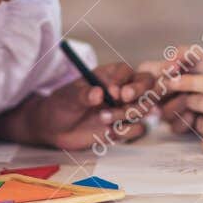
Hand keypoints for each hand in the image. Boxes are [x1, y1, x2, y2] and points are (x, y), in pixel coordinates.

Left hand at [21, 62, 157, 150]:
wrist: (55, 128)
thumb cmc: (61, 105)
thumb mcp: (68, 97)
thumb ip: (83, 94)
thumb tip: (98, 93)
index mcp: (108, 75)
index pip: (127, 71)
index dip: (124, 80)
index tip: (113, 92)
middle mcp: (121, 90)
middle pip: (147, 85)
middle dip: (140, 93)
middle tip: (122, 102)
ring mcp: (124, 108)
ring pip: (144, 108)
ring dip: (127, 114)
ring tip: (103, 118)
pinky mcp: (124, 127)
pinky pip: (138, 128)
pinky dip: (127, 131)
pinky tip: (109, 131)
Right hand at [136, 44, 202, 134]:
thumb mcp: (199, 57)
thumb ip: (185, 52)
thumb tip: (170, 61)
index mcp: (159, 73)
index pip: (143, 73)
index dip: (151, 74)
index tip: (171, 70)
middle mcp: (159, 93)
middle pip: (149, 94)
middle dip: (165, 90)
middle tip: (177, 86)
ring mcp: (166, 110)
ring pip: (162, 112)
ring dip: (176, 104)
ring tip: (189, 99)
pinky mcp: (177, 125)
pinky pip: (174, 126)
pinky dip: (185, 119)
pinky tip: (194, 114)